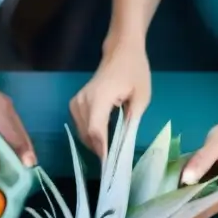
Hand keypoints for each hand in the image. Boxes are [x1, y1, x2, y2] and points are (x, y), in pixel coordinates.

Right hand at [70, 40, 149, 159]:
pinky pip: (81, 125)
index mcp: (99, 98)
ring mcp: (76, 102)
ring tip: (111, 150)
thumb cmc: (134, 71)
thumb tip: (124, 144)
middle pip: (87, 134)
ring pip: (82, 132)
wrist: (120, 50)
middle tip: (114, 163)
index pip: (96, 130)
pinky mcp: (75, 103)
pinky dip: (91, 134)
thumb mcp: (141, 97)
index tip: (110, 166)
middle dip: (100, 149)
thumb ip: (132, 120)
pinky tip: (104, 136)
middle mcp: (82, 101)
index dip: (102, 149)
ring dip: (95, 142)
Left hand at [172, 113, 217, 217]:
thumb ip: (203, 157)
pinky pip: (216, 195)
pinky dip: (200, 196)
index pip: (214, 203)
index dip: (191, 215)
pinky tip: (181, 204)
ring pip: (213, 202)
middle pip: (213, 206)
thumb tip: (185, 181)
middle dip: (188, 214)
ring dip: (193, 205)